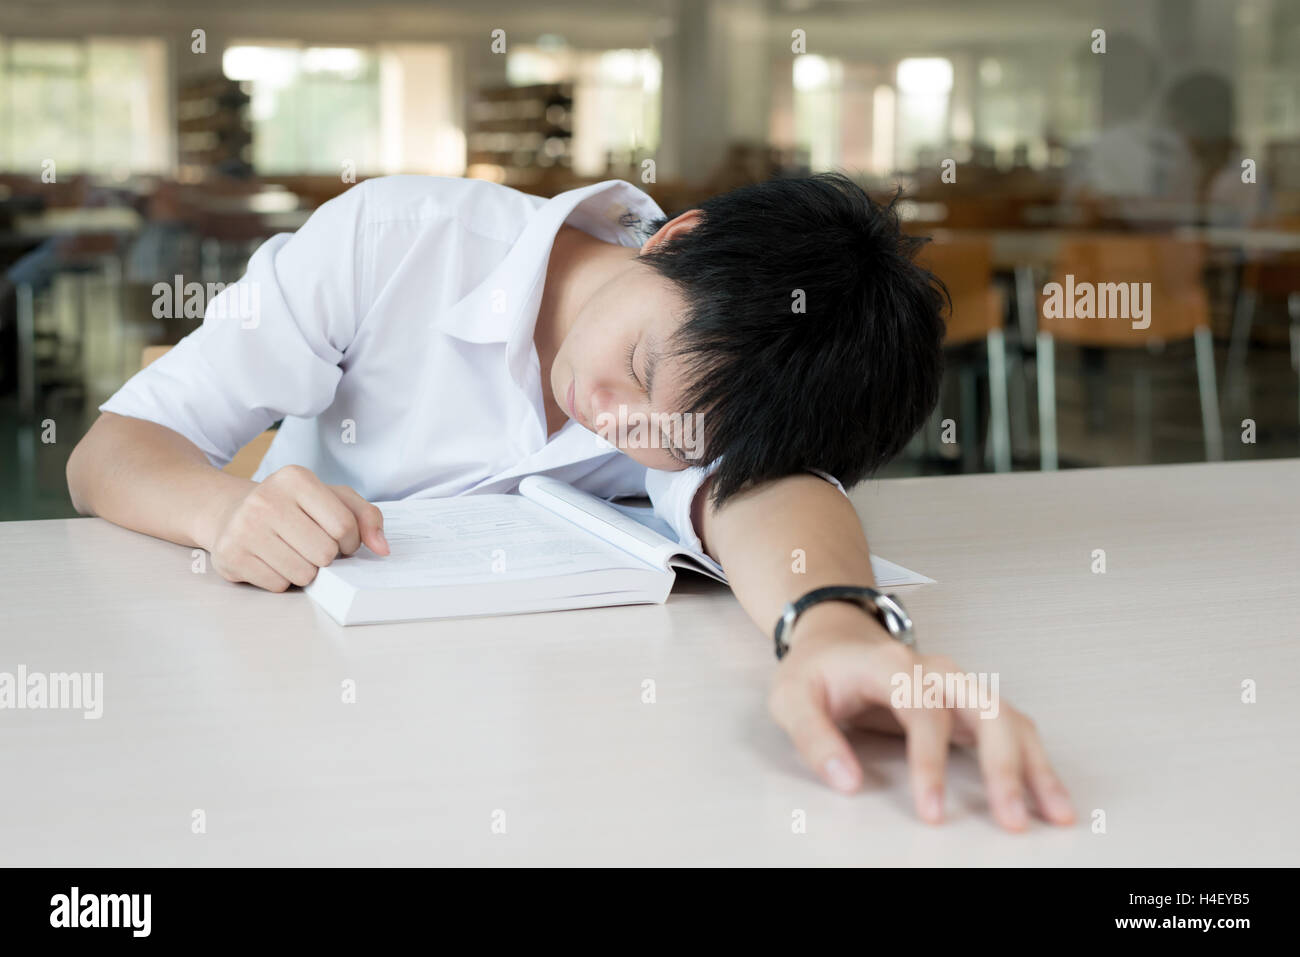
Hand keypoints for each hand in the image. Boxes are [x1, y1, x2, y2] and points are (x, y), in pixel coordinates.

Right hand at [199, 465, 388, 591]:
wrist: (231, 512)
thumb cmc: (292, 508)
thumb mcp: (331, 499)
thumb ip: (366, 517)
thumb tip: (382, 548)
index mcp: (295, 478)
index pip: (345, 526)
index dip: (350, 541)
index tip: (340, 539)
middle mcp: (265, 499)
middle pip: (325, 553)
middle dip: (326, 557)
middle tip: (312, 546)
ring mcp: (243, 528)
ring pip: (303, 574)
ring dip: (305, 571)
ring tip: (291, 552)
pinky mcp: (230, 555)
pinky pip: (278, 586)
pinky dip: (282, 579)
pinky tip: (271, 560)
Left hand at [766, 602, 1074, 831]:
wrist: (835, 638)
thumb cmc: (816, 669)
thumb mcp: (791, 698)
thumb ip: (815, 739)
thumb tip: (847, 782)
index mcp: (892, 666)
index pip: (923, 712)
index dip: (930, 763)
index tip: (932, 810)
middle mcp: (936, 671)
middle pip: (984, 709)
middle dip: (1003, 766)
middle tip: (1011, 818)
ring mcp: (957, 685)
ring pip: (1009, 718)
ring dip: (1035, 765)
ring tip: (1055, 812)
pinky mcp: (967, 704)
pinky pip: (1011, 728)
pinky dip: (1034, 760)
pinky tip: (1048, 795)